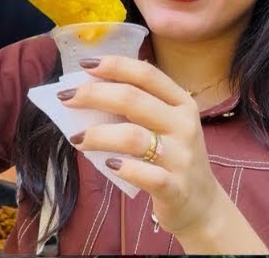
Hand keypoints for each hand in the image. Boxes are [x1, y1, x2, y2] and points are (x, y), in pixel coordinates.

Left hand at [59, 55, 230, 239]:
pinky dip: (124, 168)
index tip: (84, 64)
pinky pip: (147, 175)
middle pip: (132, 99)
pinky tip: (109, 165)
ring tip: (77, 139)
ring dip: (97, 135)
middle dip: (92, 95)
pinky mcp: (176, 188)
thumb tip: (85, 91)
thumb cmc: (170, 157)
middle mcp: (184, 126)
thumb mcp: (163, 125)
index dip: (114, 65)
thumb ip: (135, 107)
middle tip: (65, 99)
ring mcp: (182, 158)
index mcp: (181, 103)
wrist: (202, 205)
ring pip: (133, 136)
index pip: (146, 75)